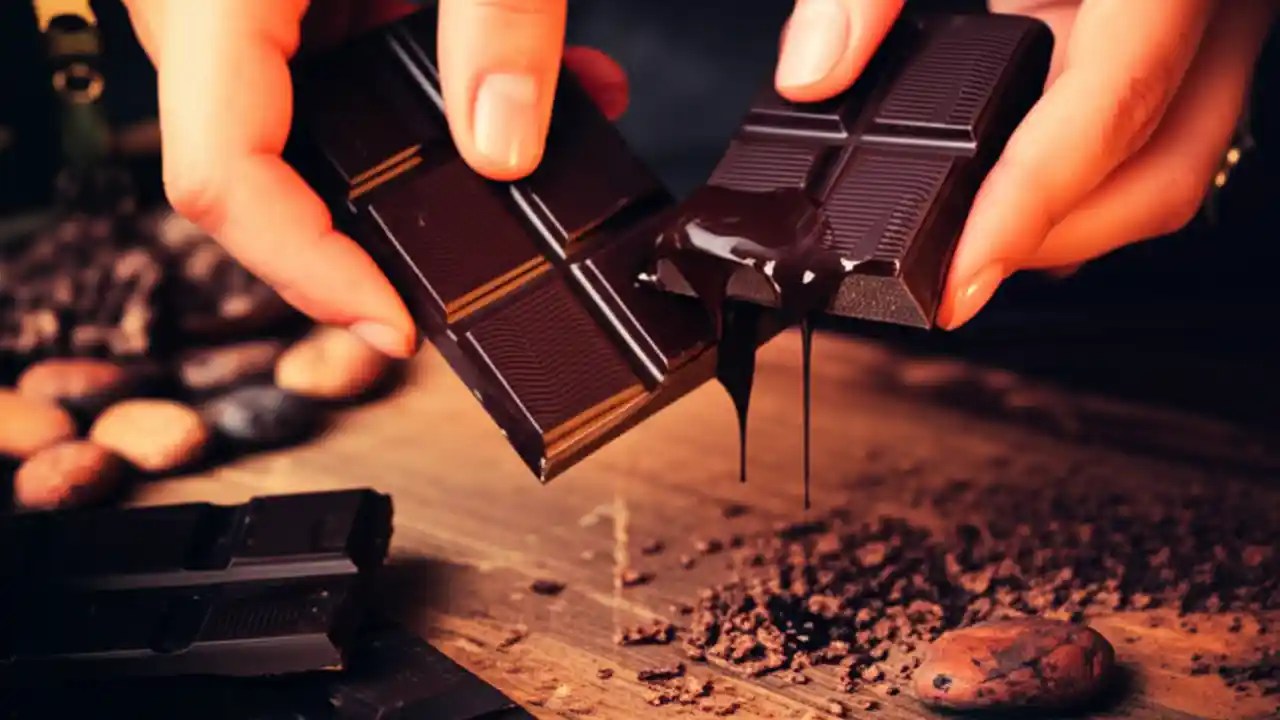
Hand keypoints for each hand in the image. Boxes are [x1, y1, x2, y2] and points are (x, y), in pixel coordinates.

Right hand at [121, 0, 619, 356]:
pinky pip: (347, 68)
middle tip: (493, 256)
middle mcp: (207, 6)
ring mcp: (247, 2)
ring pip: (316, 129)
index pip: (222, 176)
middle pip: (267, 174)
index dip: (308, 275)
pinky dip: (441, 88)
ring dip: (441, 152)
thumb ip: (496, 21)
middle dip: (391, 226)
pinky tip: (543, 78)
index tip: (395, 327)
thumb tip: (505, 152)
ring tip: (561, 134)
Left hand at [773, 0, 1278, 328]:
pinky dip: (1086, 177)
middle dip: (1051, 240)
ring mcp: (1218, 17)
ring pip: (1175, 164)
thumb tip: (813, 74)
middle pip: (1159, 169)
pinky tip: (1012, 183)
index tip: (957, 280)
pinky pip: (1162, 129)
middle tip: (948, 278)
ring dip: (1074, 221)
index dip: (1031, 209)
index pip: (1109, 109)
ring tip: (973, 242)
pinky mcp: (1195, 26)